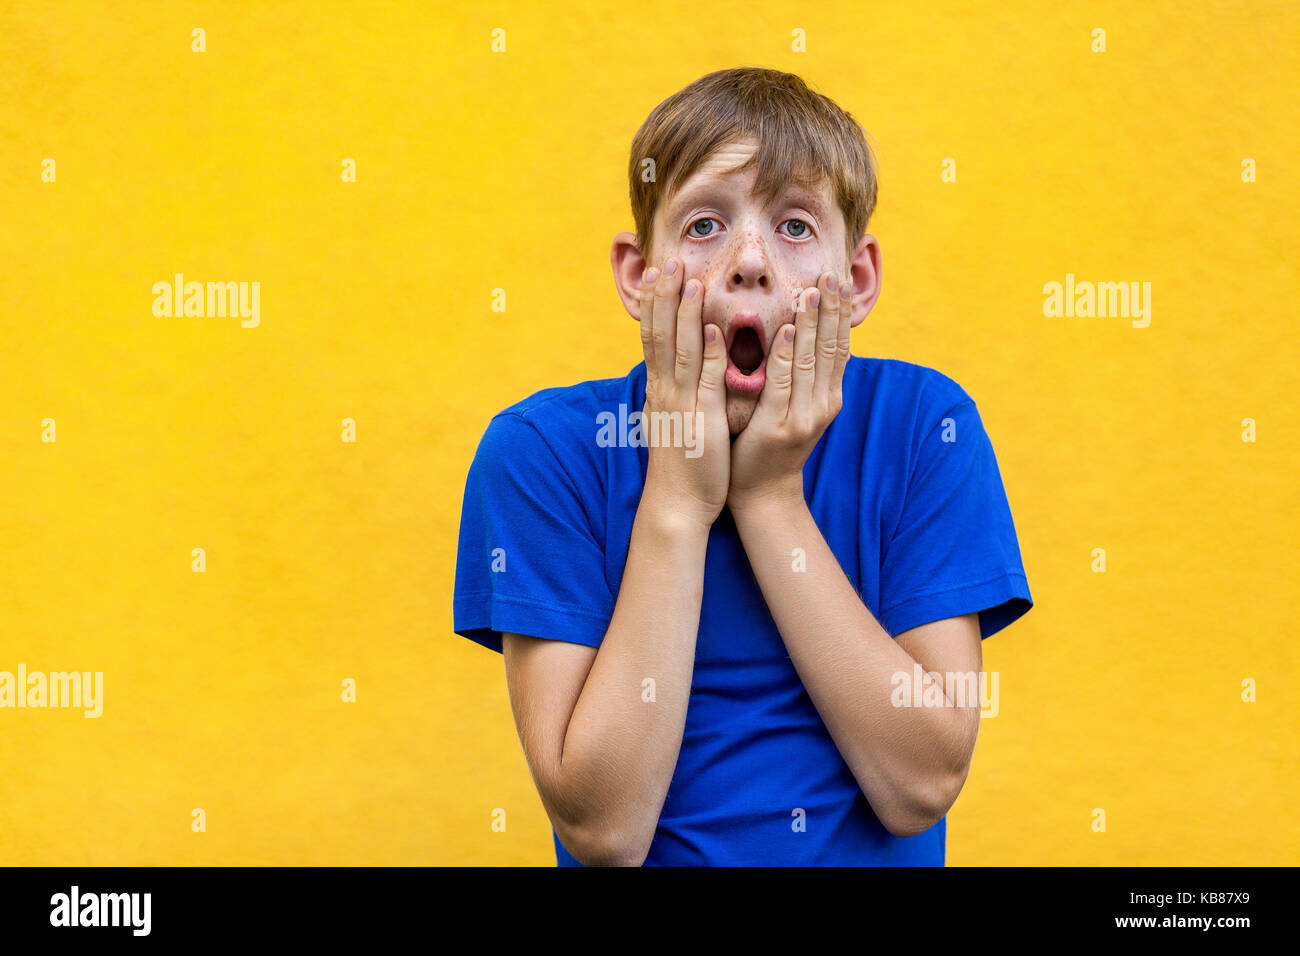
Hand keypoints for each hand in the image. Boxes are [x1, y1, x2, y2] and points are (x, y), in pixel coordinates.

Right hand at [637, 257, 730, 528]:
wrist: (678, 503)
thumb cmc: (683, 462)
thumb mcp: (676, 417)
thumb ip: (679, 388)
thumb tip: (681, 365)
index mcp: (659, 389)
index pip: (653, 336)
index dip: (656, 303)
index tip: (659, 271)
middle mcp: (665, 391)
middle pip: (660, 335)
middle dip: (664, 297)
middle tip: (668, 260)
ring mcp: (681, 404)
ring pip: (681, 351)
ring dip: (685, 314)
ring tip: (690, 281)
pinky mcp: (702, 420)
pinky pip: (706, 382)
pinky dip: (709, 354)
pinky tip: (714, 329)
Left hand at [728, 271, 852, 513]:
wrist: (763, 494)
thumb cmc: (772, 446)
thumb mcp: (797, 407)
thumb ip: (803, 375)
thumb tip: (807, 336)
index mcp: (828, 396)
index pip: (839, 345)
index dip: (840, 312)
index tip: (838, 278)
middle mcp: (823, 404)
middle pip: (831, 347)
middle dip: (831, 308)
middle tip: (830, 272)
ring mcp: (803, 416)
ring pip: (811, 360)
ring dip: (812, 323)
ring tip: (810, 289)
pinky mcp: (778, 427)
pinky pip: (784, 383)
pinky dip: (787, 354)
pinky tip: (788, 329)